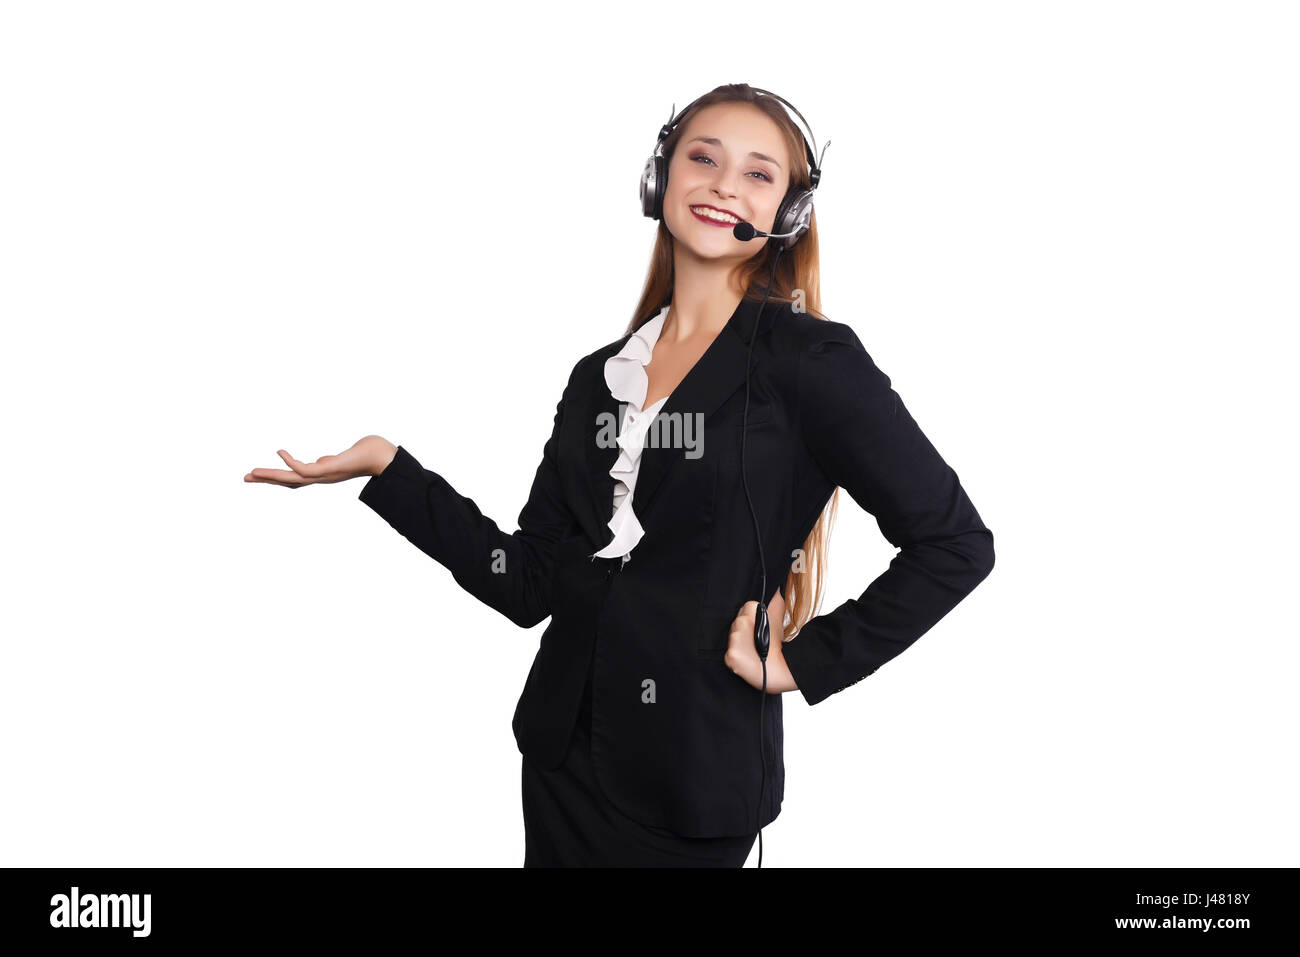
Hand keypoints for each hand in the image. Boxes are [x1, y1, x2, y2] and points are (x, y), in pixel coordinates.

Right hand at [244, 435, 396, 487]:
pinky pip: (306, 469)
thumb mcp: (340, 457)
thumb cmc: (366, 453)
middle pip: (288, 482)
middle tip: (245, 478)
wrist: (383, 456)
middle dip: (267, 480)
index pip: (293, 479)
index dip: (276, 478)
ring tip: (253, 473)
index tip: (258, 474)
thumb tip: (320, 460)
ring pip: (293, 479)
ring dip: (272, 476)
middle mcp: (321, 478)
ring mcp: (325, 475)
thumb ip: (327, 461)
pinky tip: (279, 452)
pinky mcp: (330, 469)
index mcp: (321, 475)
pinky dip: (291, 462)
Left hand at [724, 590, 797, 693]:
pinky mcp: (730, 656)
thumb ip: (776, 606)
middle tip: (757, 638)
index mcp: (751, 617)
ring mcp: (734, 642)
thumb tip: (778, 592)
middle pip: (738, 621)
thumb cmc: (778, 650)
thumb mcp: (778, 625)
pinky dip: (736, 656)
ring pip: (733, 636)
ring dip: (740, 642)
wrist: (777, 673)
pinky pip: (729, 653)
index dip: (754, 615)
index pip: (747, 606)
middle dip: (746, 628)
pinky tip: (746, 658)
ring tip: (752, 649)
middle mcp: (740, 627)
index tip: (759, 624)